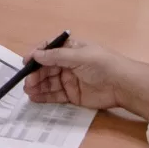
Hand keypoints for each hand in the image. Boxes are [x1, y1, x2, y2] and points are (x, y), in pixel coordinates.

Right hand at [23, 38, 148, 120]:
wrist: (122, 85)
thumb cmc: (102, 64)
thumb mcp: (79, 56)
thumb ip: (56, 57)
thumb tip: (36, 54)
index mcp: (71, 49)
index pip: (49, 50)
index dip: (37, 55)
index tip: (26, 63)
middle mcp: (68, 63)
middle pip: (46, 68)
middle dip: (35, 74)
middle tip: (27, 82)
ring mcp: (70, 80)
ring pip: (48, 82)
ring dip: (37, 85)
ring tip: (28, 91)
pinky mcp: (72, 95)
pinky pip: (55, 95)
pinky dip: (44, 96)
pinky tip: (35, 98)